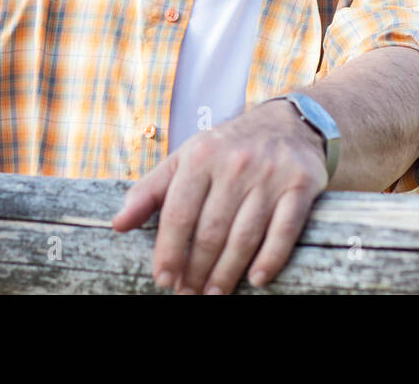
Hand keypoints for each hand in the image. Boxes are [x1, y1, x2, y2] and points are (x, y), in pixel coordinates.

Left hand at [110, 99, 328, 293]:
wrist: (289, 123)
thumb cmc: (227, 148)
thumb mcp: (185, 158)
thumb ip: (150, 191)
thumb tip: (117, 225)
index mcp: (200, 155)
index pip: (178, 213)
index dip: (168, 250)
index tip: (163, 279)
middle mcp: (235, 163)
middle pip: (211, 230)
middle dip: (196, 269)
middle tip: (189, 293)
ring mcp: (270, 174)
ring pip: (244, 236)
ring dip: (227, 272)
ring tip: (214, 294)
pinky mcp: (301, 184)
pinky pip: (284, 230)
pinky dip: (270, 258)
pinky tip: (256, 278)